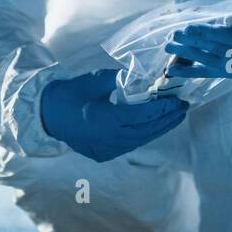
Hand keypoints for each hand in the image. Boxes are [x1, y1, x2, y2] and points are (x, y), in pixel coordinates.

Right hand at [40, 69, 188, 162]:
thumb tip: (146, 77)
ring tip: (175, 115)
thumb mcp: (94, 80)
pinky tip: (156, 124)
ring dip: (159, 128)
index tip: (177, 99)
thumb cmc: (70, 94)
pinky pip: (131, 144)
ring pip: (141, 140)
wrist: (47, 116)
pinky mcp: (105, 154)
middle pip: (145, 131)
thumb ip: (120, 79)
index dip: (161, 108)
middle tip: (183, 107)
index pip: (140, 116)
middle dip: (167, 119)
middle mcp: (106, 139)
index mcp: (102, 119)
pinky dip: (145, 133)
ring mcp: (106, 150)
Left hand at [164, 2, 231, 79]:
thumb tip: (227, 21)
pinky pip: (207, 73)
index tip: (187, 28)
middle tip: (173, 36)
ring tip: (168, 47)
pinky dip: (188, 71)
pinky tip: (172, 69)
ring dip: (187, 55)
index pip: (228, 38)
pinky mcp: (230, 75)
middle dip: (193, 43)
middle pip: (216, 50)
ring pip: (209, 62)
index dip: (207, 33)